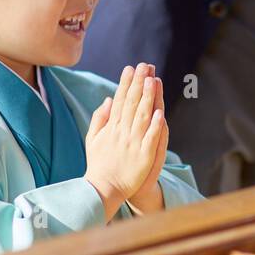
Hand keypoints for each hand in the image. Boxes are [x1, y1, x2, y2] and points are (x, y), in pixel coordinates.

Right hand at [84, 63, 168, 220]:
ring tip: (153, 80)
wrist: (103, 189)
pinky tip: (160, 113)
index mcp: (112, 127)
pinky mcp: (143, 156)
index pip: (120, 100)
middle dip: (139, 83)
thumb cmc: (99, 164)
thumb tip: (109, 99)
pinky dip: (155, 126)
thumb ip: (100, 118)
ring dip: (148, 98)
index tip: (130, 68)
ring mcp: (133, 144)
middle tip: (145, 66)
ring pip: (143, 117)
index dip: (126, 83)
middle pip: (133, 104)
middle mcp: (122, 132)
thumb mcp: (93, 138)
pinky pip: (151, 139)